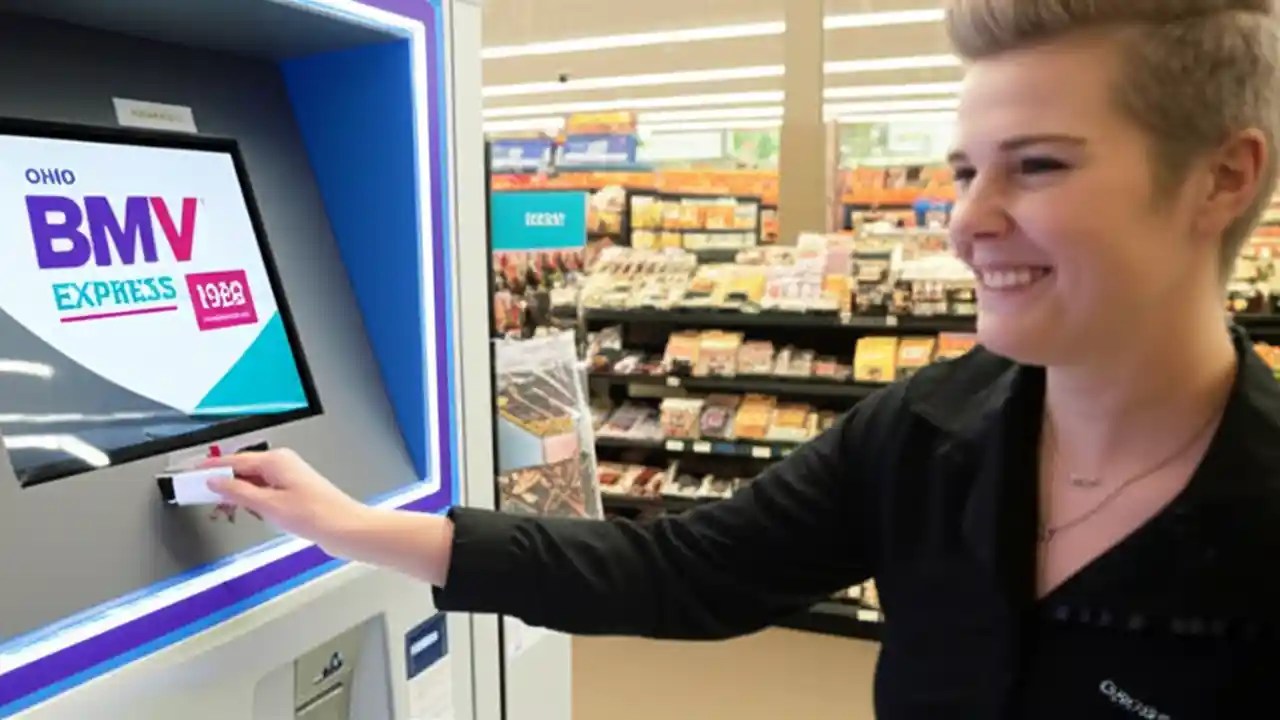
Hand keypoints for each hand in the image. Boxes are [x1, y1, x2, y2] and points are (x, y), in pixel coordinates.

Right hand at [204, 448, 454, 584]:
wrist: (345, 529)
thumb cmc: (316, 515)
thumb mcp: (268, 505)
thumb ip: (238, 492)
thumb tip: (216, 483)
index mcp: (276, 460)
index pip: (233, 460)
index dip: (208, 468)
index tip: (188, 473)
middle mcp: (283, 464)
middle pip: (242, 470)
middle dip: (222, 484)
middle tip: (200, 497)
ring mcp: (289, 478)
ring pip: (252, 482)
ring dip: (236, 495)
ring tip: (223, 510)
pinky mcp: (294, 492)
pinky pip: (263, 491)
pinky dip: (251, 501)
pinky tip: (246, 512)